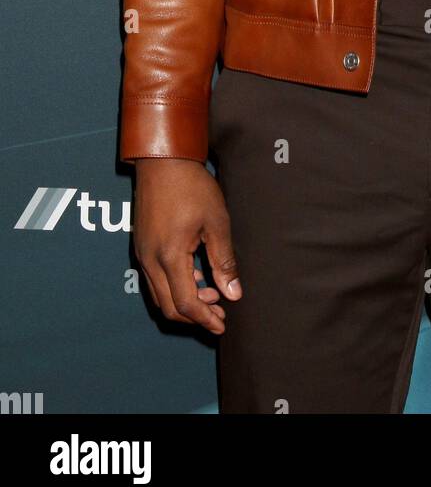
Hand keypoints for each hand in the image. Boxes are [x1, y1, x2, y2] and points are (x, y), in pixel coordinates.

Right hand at [132, 157, 241, 334]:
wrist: (162, 161)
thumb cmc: (192, 187)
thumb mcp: (216, 222)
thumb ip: (223, 261)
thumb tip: (233, 294)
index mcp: (169, 256)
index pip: (186, 304)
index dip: (205, 319)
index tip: (222, 325)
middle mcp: (150, 260)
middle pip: (169, 306)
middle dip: (194, 316)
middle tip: (220, 314)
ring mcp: (142, 254)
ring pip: (159, 295)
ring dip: (184, 302)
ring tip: (212, 295)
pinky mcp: (141, 246)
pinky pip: (154, 279)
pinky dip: (174, 287)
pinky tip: (195, 276)